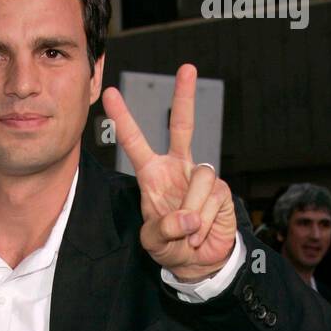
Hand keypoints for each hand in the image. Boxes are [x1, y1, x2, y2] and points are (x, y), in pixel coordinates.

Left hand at [103, 63, 236, 281]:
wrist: (200, 262)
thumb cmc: (171, 246)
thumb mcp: (154, 242)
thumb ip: (163, 229)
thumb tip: (188, 217)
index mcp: (153, 175)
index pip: (136, 144)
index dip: (124, 120)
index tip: (110, 94)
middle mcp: (178, 169)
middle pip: (182, 127)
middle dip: (184, 98)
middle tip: (186, 68)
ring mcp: (200, 177)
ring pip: (200, 180)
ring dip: (192, 213)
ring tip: (188, 234)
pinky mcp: (221, 190)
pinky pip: (213, 200)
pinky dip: (204, 223)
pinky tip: (201, 233)